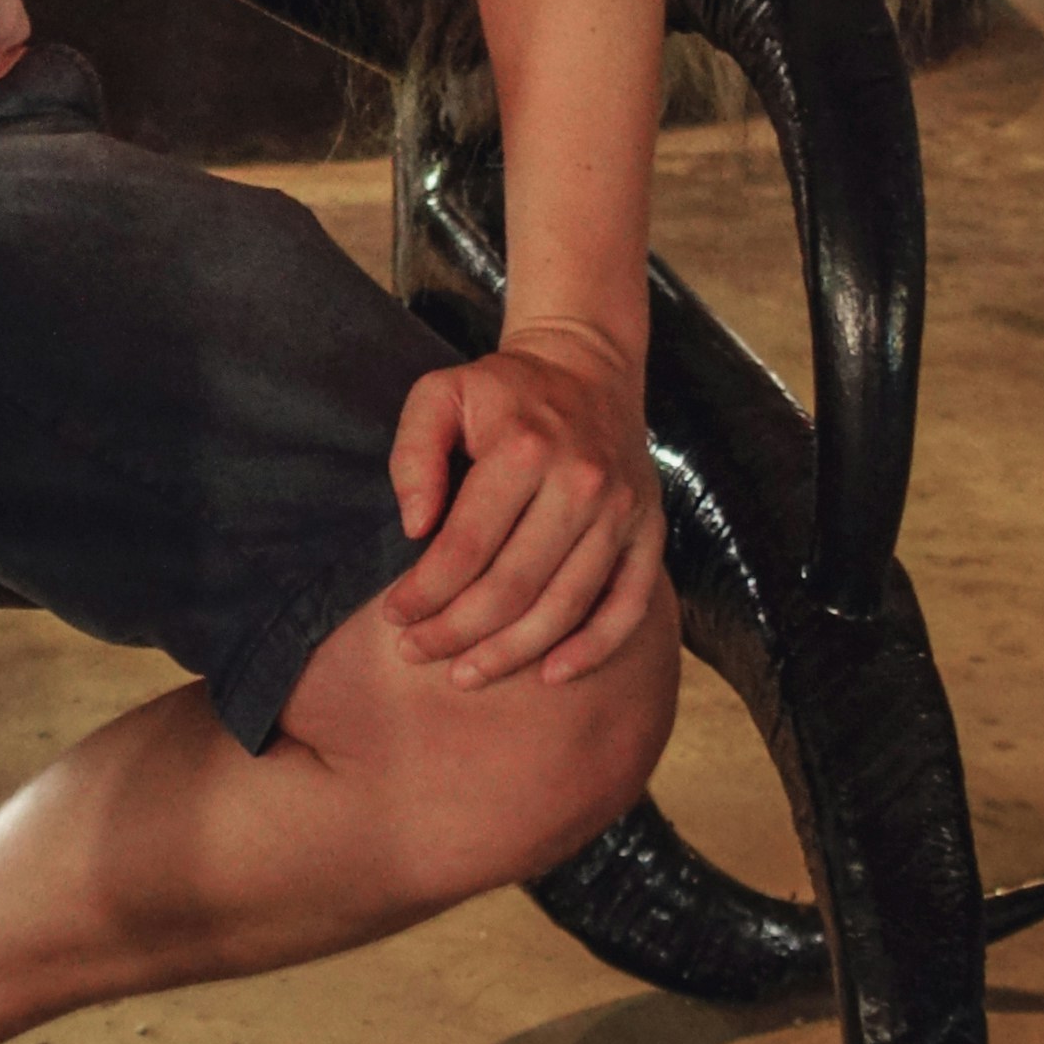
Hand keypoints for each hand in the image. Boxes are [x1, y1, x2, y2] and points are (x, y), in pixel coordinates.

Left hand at [381, 328, 663, 688]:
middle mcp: (582, 484)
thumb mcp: (441, 393)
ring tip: (465, 674)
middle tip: (416, 653)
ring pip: (565, 606)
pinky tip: (552, 675)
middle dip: (457, 631)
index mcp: (525, 449)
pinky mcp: (650, 531)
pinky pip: (628, 606)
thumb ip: (414, 453)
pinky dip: (593, 649)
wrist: (591, 368)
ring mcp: (622, 513)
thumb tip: (415, 527)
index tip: (394, 616)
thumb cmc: (504, 391)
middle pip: (513, 586)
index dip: (425, 592)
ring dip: (512, 652)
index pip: (466, 544)